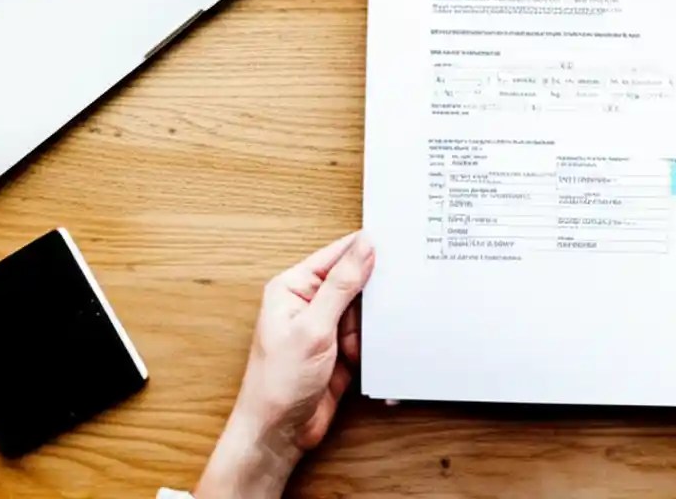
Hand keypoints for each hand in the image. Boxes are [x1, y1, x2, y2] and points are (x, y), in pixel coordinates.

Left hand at [196, 233, 375, 498]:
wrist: (279, 432)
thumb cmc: (279, 381)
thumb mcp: (314, 327)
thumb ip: (341, 285)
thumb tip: (363, 247)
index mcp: (292, 287)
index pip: (335, 255)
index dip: (364, 248)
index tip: (396, 243)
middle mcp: (308, 303)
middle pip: (354, 282)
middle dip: (371, 295)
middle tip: (385, 300)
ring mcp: (324, 327)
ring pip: (364, 311)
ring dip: (368, 326)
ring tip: (355, 346)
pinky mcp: (338, 349)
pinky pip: (366, 335)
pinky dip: (370, 344)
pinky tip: (362, 356)